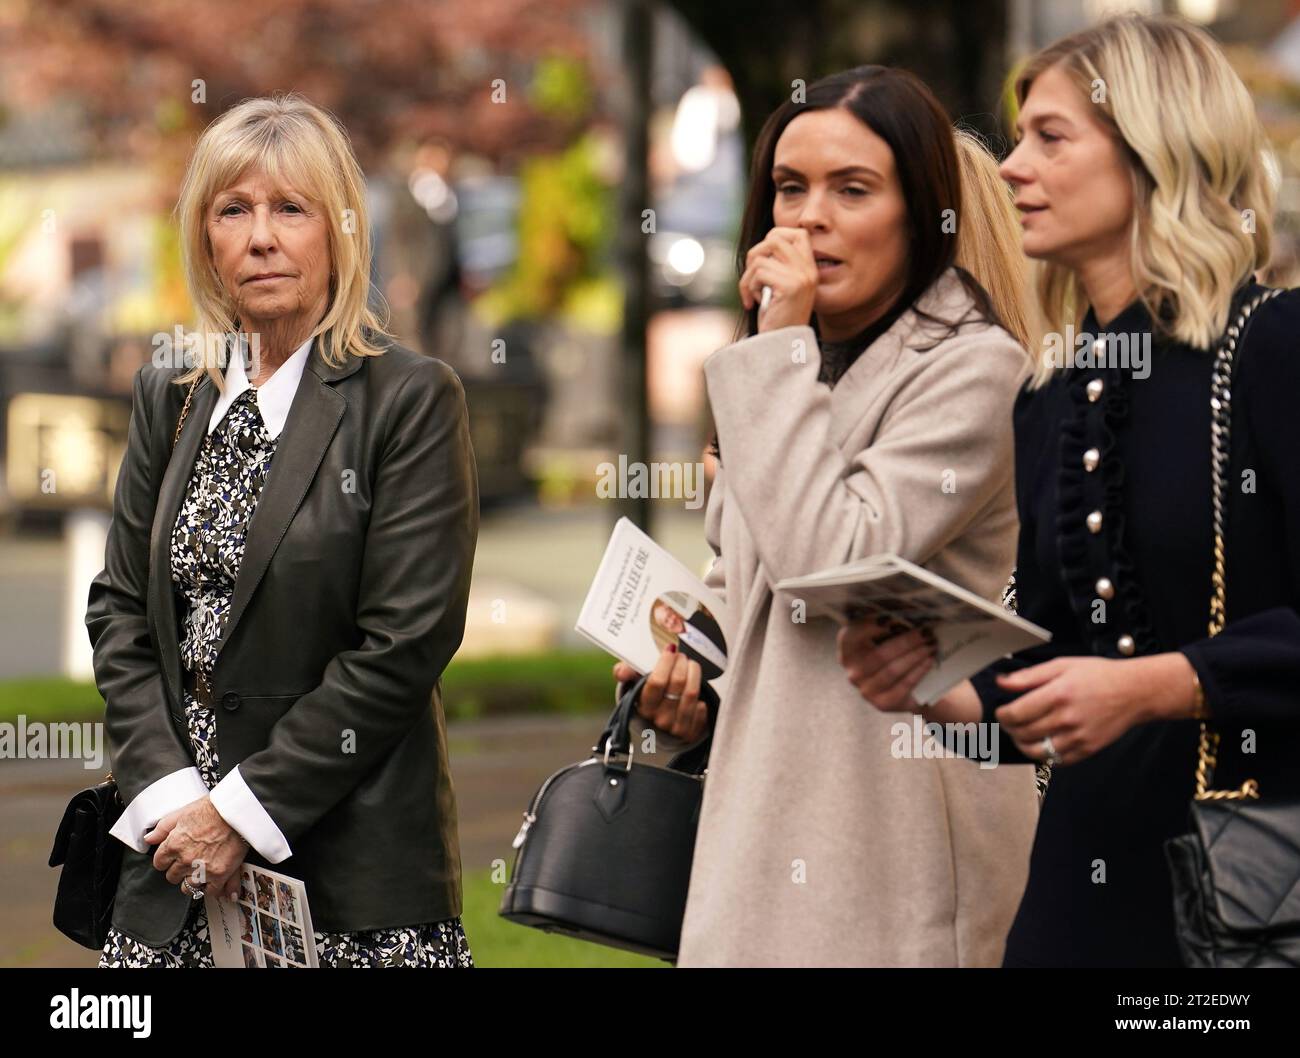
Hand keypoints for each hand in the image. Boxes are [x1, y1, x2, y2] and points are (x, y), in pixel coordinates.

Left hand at [147, 796, 248, 898]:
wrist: (238, 811)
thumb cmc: (213, 809)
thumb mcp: (182, 812)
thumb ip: (163, 828)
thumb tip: (149, 839)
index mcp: (174, 844)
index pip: (160, 863)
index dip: (166, 860)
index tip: (172, 858)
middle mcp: (185, 860)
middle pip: (172, 877)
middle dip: (178, 870)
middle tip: (189, 862)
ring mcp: (202, 869)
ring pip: (188, 887)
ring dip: (193, 880)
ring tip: (200, 872)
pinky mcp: (220, 874)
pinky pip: (210, 892)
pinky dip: (211, 888)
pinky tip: (213, 881)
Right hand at [613, 644, 708, 742]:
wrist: (658, 724)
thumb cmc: (649, 696)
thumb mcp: (635, 683)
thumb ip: (626, 672)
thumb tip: (621, 672)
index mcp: (643, 705)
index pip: (656, 681)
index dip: (666, 662)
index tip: (670, 650)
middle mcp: (659, 718)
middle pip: (677, 683)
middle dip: (682, 663)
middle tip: (682, 656)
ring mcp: (675, 726)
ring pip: (691, 693)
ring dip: (694, 673)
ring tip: (691, 665)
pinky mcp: (690, 732)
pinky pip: (701, 708)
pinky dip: (701, 695)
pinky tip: (693, 688)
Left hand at [739, 227, 817, 332]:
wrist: (780, 348)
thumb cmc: (776, 320)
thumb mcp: (779, 288)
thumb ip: (776, 267)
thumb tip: (759, 249)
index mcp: (810, 269)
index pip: (798, 233)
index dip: (775, 238)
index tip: (763, 261)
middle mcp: (809, 271)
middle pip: (775, 238)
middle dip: (755, 254)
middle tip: (752, 277)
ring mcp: (801, 278)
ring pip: (761, 256)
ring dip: (748, 276)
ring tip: (753, 295)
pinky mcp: (790, 287)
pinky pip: (759, 272)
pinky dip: (748, 287)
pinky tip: (753, 303)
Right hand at [837, 616, 936, 711]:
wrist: (903, 689)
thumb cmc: (893, 656)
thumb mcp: (885, 640)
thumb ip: (888, 627)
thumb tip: (904, 613)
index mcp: (848, 652)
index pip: (849, 637)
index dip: (867, 627)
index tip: (891, 618)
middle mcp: (853, 672)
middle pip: (879, 654)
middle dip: (905, 641)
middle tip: (925, 632)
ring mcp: (867, 690)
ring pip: (893, 669)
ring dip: (915, 655)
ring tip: (931, 644)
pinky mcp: (883, 703)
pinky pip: (904, 684)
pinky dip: (919, 670)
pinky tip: (929, 660)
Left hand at [992, 654, 1188, 764]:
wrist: (1134, 692)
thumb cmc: (1098, 675)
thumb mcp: (1061, 666)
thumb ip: (1028, 676)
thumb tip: (1001, 682)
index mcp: (1058, 695)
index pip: (1016, 714)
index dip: (1002, 715)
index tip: (1001, 711)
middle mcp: (1067, 719)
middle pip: (1023, 733)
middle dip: (1009, 729)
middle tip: (1009, 722)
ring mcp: (1078, 738)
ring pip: (1036, 751)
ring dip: (1022, 744)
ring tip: (1020, 735)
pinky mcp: (1087, 750)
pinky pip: (1056, 760)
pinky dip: (1043, 754)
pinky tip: (1041, 743)